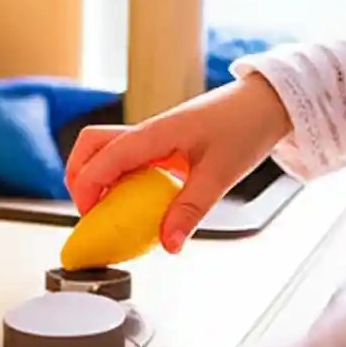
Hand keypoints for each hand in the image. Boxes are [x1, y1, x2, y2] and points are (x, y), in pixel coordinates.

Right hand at [66, 73, 292, 252]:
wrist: (266, 103)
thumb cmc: (246, 126)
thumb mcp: (221, 174)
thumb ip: (191, 210)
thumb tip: (169, 243)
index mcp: (156, 133)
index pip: (104, 158)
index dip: (88, 188)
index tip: (89, 217)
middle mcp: (148, 131)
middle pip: (90, 144)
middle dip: (78, 177)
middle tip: (89, 212)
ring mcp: (153, 135)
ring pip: (104, 149)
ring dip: (96, 176)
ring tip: (107, 210)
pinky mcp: (162, 142)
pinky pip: (126, 158)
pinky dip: (118, 178)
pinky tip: (133, 201)